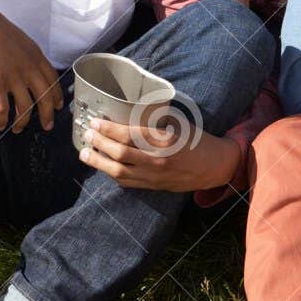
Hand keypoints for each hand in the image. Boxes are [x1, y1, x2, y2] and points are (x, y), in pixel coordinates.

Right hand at [0, 2, 63, 133]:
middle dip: (47, 115)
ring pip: (25, 107)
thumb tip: (29, 67)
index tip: (58, 106)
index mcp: (36, 56)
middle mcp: (29, 68)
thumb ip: (27, 55)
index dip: (57, 95)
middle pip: (45, 97)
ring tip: (18, 129)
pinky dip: (1, 119)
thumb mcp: (20, 40)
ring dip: (22, 122)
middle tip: (47, 126)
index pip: (53, 80)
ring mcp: (14, 76)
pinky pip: (2, 108)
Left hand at [79, 118, 241, 191]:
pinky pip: (128, 182)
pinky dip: (113, 174)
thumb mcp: (179, 125)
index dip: (109, 129)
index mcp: (164, 141)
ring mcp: (155, 176)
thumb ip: (155, 124)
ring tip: (85, 153)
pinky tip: (104, 166)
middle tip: (87, 134)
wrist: (215, 166)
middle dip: (99, 143)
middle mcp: (157, 160)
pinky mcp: (155, 186)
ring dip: (99, 162)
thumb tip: (130, 115)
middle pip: (120, 154)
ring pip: (119, 172)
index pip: (129, 136)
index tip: (96, 122)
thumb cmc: (198, 141)